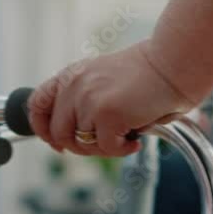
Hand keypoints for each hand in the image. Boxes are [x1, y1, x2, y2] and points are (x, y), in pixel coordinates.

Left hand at [29, 40, 191, 155]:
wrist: (175, 64)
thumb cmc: (150, 73)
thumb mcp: (106, 80)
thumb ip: (86, 98)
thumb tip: (78, 135)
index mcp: (72, 75)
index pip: (37, 104)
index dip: (42, 128)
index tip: (56, 142)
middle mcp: (75, 86)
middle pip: (59, 133)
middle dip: (82, 147)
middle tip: (106, 145)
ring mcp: (89, 100)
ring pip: (83, 144)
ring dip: (104, 149)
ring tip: (125, 140)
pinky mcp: (107, 115)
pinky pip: (106, 148)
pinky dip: (122, 150)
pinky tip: (136, 140)